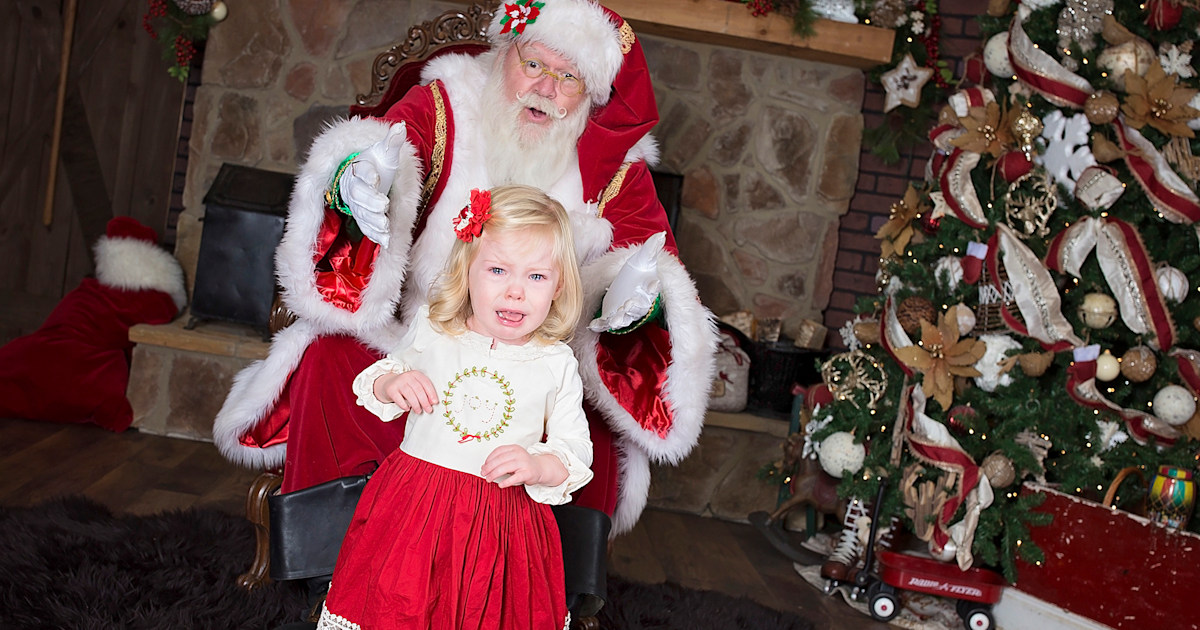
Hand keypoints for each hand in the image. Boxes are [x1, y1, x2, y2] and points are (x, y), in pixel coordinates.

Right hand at [338, 122, 406, 247]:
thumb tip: (401, 126)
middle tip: (382, 207)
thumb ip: (392, 141)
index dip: (367, 175)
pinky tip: (386, 241)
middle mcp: (355, 188)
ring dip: (373, 222)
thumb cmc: (376, 163)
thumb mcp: (385, 151)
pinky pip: (367, 227)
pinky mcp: (363, 217)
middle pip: (359, 196)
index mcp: (360, 169)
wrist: (362, 176)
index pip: (361, 172)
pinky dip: (375, 235)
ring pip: (362, 214)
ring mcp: (357, 204)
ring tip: (385, 228)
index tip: (376, 178)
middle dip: (370, 203)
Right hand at [374, 369, 437, 415]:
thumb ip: (424, 391)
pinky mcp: (391, 389)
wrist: (389, 384)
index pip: (426, 383)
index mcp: (416, 374)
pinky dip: (404, 405)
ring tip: (419, 411)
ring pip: (410, 394)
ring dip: (416, 405)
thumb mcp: (415, 385)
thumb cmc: (406, 386)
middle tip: (428, 410)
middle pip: (418, 389)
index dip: (431, 393)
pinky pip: (399, 399)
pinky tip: (407, 409)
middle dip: (425, 401)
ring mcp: (398, 382)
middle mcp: (407, 376)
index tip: (435, 402)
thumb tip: (432, 402)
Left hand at [481, 445, 567, 487]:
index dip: (489, 459)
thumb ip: (499, 461)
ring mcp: (524, 462)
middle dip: (489, 468)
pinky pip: (515, 477)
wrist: (540, 468)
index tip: (483, 466)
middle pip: (500, 460)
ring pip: (505, 468)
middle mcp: (519, 453)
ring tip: (489, 479)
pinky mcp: (528, 472)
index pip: (498, 451)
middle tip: (483, 474)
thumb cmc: (523, 464)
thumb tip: (484, 467)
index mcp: (514, 448)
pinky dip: (506, 482)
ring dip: (494, 474)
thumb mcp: (511, 458)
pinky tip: (500, 485)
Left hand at [589, 231, 665, 331]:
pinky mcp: (611, 316)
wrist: (627, 283)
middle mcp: (638, 303)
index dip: (653, 286)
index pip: (652, 288)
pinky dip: (600, 325)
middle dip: (635, 307)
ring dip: (619, 319)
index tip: (653, 283)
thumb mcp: (644, 258)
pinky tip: (593, 325)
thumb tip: (661, 234)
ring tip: (615, 320)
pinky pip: (606, 323)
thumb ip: (651, 248)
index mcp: (647, 289)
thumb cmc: (638, 272)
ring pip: (623, 318)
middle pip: (638, 307)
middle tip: (630, 304)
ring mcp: (624, 311)